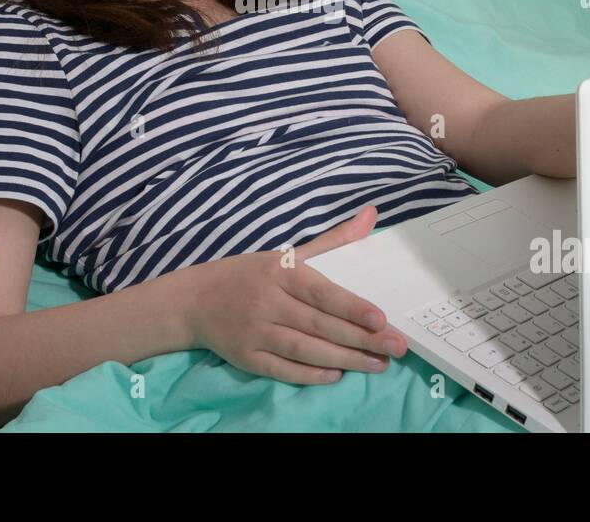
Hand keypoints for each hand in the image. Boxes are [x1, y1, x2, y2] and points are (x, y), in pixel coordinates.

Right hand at [182, 205, 407, 383]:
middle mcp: (267, 301)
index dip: (351, 307)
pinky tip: (336, 375)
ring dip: (343, 359)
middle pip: (319, 324)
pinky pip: (282, 369)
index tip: (381, 319)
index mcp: (279, 271)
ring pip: (304, 349)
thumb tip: (371, 215)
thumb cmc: (250, 274)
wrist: (194, 300)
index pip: (321, 292)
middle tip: (396, 347)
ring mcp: (254, 332)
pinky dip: (310, 375)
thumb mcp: (288, 252)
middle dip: (360, 338)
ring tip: (377, 364)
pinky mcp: (246, 357)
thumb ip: (333, 240)